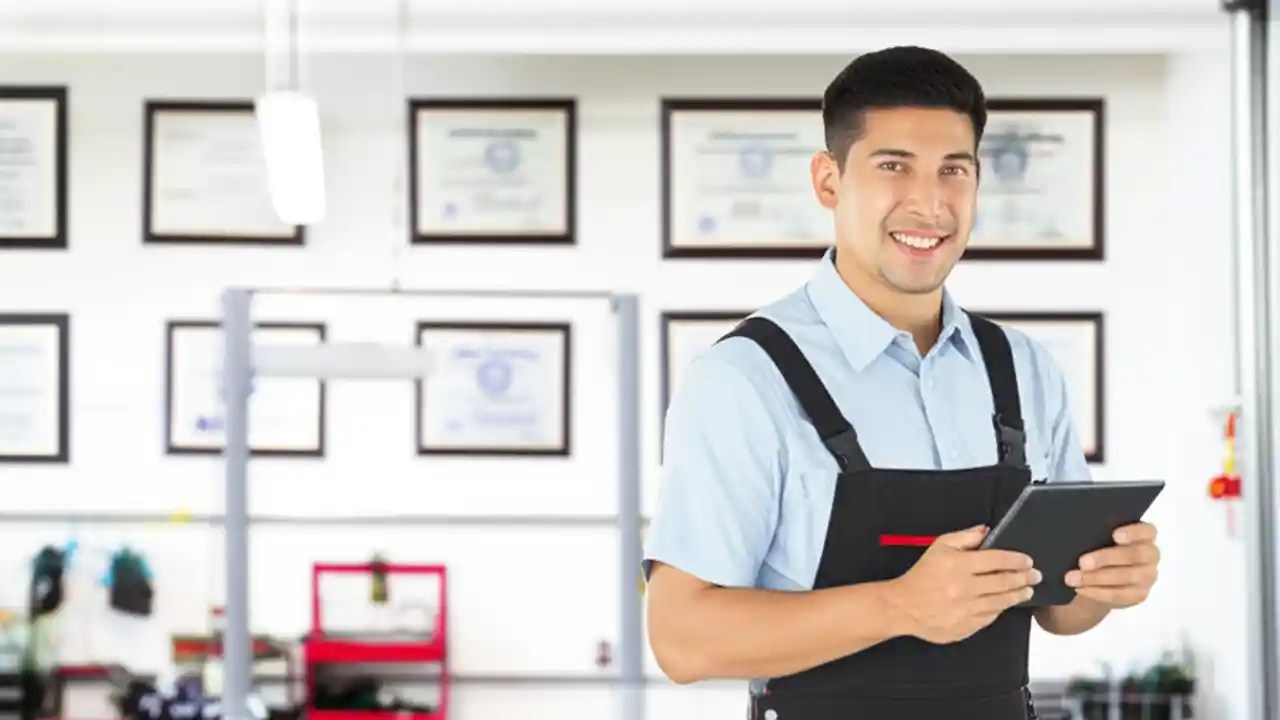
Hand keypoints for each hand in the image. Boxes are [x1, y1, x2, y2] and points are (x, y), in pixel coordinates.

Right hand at [885, 524, 1040, 644]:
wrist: (904, 606)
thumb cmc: (922, 576)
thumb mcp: (939, 546)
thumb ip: (965, 537)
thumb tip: (986, 531)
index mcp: (958, 565)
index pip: (997, 560)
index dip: (1016, 559)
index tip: (1027, 560)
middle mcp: (964, 588)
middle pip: (1004, 582)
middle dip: (1024, 578)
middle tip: (1035, 575)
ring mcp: (966, 610)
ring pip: (1001, 602)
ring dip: (1018, 595)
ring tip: (1027, 590)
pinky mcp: (966, 627)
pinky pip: (990, 617)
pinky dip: (1000, 609)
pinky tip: (1005, 603)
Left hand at [1065, 522, 1159, 608]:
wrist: (1100, 575)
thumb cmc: (1099, 547)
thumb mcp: (1099, 537)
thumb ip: (1096, 533)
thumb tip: (1076, 534)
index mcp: (1144, 535)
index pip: (1147, 531)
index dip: (1133, 533)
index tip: (1114, 535)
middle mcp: (1150, 555)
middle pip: (1135, 555)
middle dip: (1106, 558)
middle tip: (1082, 563)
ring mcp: (1147, 576)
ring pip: (1127, 577)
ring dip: (1097, 578)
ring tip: (1073, 578)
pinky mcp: (1139, 594)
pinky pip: (1120, 595)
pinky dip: (1098, 592)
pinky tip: (1081, 588)